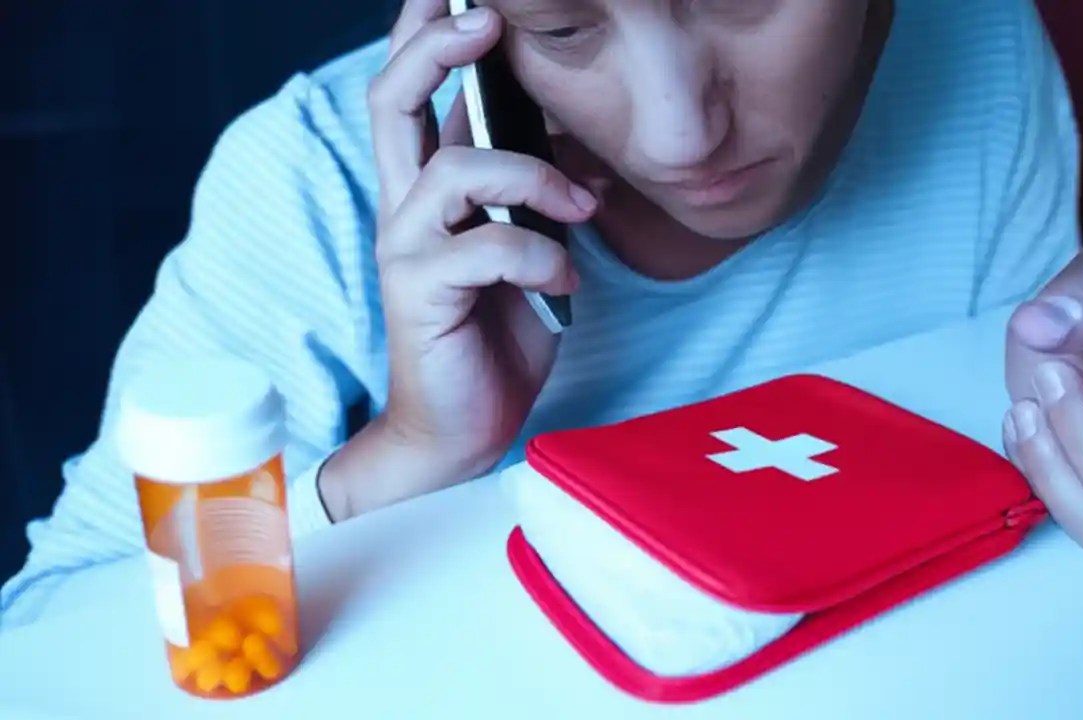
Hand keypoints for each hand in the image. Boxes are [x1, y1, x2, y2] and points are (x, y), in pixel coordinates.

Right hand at [319, 0, 596, 520]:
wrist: (464, 425)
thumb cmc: (494, 331)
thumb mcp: (522, 248)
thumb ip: (525, 197)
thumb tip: (566, 147)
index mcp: (425, 190)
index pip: (409, 93)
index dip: (424, 34)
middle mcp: (404, 208)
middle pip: (392, 100)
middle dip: (437, 48)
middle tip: (486, 20)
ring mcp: (408, 248)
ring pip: (457, 168)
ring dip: (535, 176)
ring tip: (579, 206)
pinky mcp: (423, 293)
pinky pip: (490, 247)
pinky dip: (543, 256)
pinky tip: (565, 279)